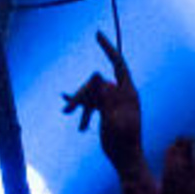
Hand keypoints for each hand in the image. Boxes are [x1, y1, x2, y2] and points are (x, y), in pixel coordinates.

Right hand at [61, 29, 145, 179]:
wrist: (124, 159)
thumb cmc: (123, 142)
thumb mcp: (114, 121)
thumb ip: (107, 99)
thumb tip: (99, 77)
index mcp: (129, 93)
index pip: (119, 64)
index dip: (108, 48)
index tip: (97, 34)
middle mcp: (122, 93)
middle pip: (96, 83)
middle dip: (80, 94)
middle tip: (66, 110)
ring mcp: (114, 101)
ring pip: (91, 93)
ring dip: (79, 104)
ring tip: (67, 115)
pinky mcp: (107, 109)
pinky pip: (91, 101)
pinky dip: (80, 105)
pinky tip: (66, 107)